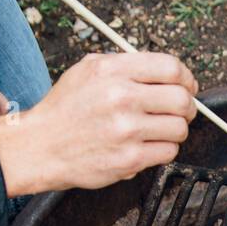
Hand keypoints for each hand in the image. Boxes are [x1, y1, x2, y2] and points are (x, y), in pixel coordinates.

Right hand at [0, 52, 197, 197]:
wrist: (39, 147)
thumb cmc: (64, 111)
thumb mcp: (87, 71)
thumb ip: (125, 66)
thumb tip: (166, 72)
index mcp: (112, 71)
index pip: (171, 68)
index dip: (187, 79)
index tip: (187, 87)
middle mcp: (121, 97)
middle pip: (182, 99)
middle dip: (187, 108)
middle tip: (180, 113)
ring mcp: (126, 130)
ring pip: (180, 128)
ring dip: (175, 131)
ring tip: (158, 132)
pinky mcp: (129, 159)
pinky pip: (168, 152)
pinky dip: (163, 151)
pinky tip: (147, 147)